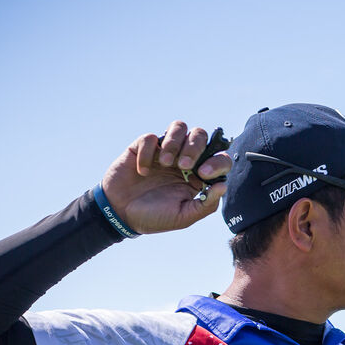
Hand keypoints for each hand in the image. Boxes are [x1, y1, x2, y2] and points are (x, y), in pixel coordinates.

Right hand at [100, 121, 232, 234]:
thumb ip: (206, 204)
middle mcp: (184, 159)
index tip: (203, 174)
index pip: (219, 158)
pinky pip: (150, 137)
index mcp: (199, 175)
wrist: (120, 215)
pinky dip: (147, 152)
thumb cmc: (154, 217)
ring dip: (174, 142)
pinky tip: (143, 171)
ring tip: (166, 163)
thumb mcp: (183, 217)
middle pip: (200, 134)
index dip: (217, 162)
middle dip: (195, 147)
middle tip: (184, 166)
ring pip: (179, 126)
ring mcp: (163, 151)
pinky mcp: (142, 147)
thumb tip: (223, 185)